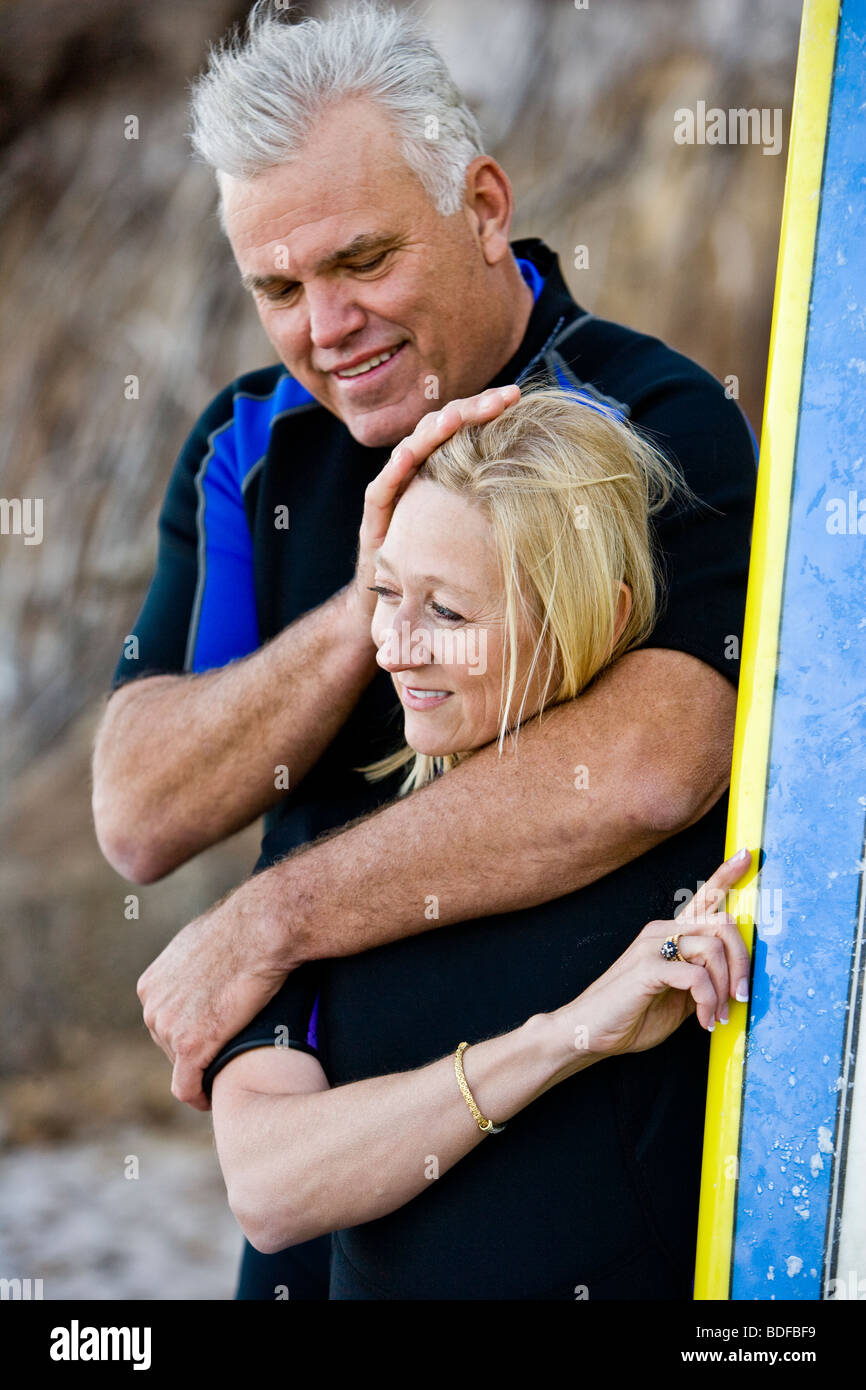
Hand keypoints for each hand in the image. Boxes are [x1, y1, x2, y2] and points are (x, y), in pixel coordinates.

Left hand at [137, 881, 293, 1110]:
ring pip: (181, 1067)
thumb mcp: (200, 943)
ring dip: (202, 1071)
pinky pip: (187, 1087)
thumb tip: (202, 967)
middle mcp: (152, 1007)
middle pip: (169, 1046)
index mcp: (151, 984)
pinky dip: (199, 1096)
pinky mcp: (190, 1046)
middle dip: (194, 1051)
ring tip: (229, 1070)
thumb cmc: (242, 929)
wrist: (260, 930)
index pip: (164, 1022)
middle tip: (225, 1054)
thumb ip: (190, 965)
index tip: (210, 1038)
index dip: (189, 1032)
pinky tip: (212, 1098)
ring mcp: (168, 1028)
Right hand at [344, 384, 520, 626]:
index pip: (465, 428)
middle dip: (469, 410)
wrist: (403, 613)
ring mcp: (397, 494)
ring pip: (412, 449)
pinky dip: (395, 470)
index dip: (487, 408)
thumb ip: (519, 516)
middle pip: (440, 428)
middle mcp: (421, 475)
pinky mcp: (376, 520)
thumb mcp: (495, 538)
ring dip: (434, 431)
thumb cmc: (456, 574)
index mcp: (448, 473)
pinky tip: (408, 457)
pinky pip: (383, 489)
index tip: (516, 396)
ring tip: (456, 418)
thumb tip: (572, 498)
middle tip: (501, 398)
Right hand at [563, 848, 752, 1061]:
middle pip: (721, 923)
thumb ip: (702, 981)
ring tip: (719, 1015)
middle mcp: (661, 931)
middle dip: (742, 961)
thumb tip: (735, 983)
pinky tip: (704, 1019)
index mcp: (668, 934)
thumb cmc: (632, 1016)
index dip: (726, 875)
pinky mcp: (647, 966)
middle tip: (740, 996)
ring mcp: (652, 946)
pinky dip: (709, 1001)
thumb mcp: (678, 996)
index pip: (702, 897)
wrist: (588, 1032)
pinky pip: (696, 976)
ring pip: (713, 948)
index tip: (745, 855)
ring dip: (725, 988)